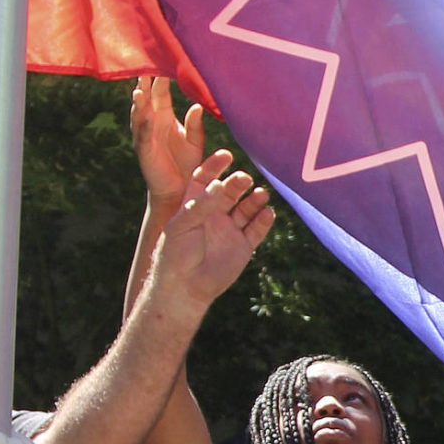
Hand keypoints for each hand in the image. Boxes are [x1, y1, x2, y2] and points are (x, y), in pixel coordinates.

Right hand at [133, 75, 208, 206]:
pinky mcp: (145, 150)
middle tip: (145, 63)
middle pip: (147, 97)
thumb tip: (198, 106)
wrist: (178, 190)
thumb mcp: (194, 142)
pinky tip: (145, 113)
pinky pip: (143, 134)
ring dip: (139, 102)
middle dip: (145, 82)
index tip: (163, 56)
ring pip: (139, 114)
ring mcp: (145, 135)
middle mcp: (152, 122)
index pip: (160, 91)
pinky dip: (144, 124)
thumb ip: (195, 125)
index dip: (161, 75)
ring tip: (139, 89)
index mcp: (164, 115)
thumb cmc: (186, 164)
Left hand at [150, 152, 273, 316]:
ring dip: (255, 200)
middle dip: (238, 183)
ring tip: (261, 195)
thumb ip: (202, 204)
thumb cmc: (175, 254)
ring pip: (247, 208)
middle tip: (245, 179)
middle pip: (230, 190)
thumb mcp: (183, 224)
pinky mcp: (243, 246)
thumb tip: (222, 184)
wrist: (184, 288)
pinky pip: (257, 229)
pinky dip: (264, 221)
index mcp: (195, 204)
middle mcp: (214, 213)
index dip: (215, 165)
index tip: (225, 155)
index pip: (206, 178)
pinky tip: (267, 213)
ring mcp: (230, 229)